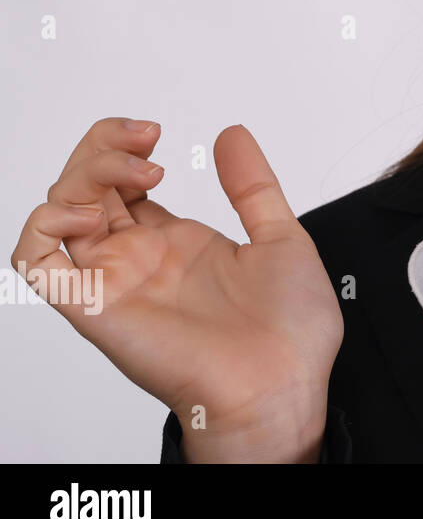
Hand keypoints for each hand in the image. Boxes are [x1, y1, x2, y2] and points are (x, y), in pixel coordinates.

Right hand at [12, 119, 344, 460]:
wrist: (284, 386)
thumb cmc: (289, 332)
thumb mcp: (281, 237)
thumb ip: (252, 185)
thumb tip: (232, 134)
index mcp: (177, 243)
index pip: (123, 185)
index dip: (125, 149)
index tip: (157, 133)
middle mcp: (139, 259)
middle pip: (86, 189)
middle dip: (103, 147)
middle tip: (147, 136)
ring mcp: (115, 280)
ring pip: (58, 213)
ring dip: (83, 174)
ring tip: (140, 169)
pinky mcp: (96, 306)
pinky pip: (36, 264)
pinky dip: (44, 226)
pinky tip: (90, 211)